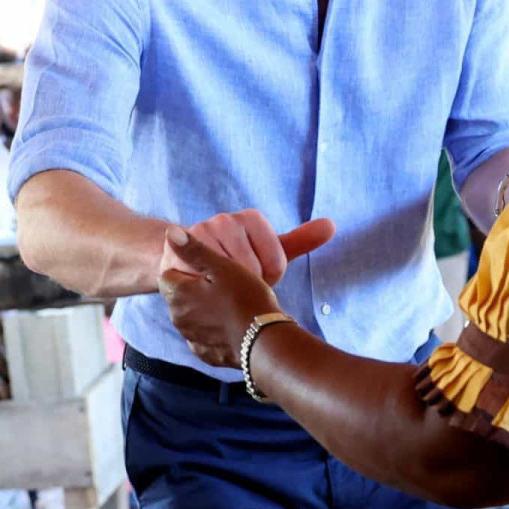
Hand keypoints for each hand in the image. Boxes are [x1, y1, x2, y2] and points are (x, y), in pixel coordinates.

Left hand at [158, 227, 285, 367]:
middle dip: (196, 291)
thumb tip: (170, 231)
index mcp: (178, 293)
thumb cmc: (246, 298)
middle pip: (181, 297)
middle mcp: (178, 317)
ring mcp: (192, 338)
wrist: (265, 341)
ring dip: (205, 311)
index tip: (208, 270)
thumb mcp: (222, 267)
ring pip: (192, 317)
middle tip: (224, 286)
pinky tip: (235, 325)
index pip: (169, 275)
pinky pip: (206, 339)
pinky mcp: (206, 354)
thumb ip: (195, 250)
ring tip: (232, 305)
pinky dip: (216, 332)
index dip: (188, 269)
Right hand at [165, 209, 334, 285]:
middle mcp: (225, 220)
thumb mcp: (268, 250)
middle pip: (251, 270)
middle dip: (248, 285)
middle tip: (237, 284)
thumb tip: (332, 225)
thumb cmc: (236, 258)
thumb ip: (300, 240)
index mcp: (251, 218)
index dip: (270, 278)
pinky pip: (202, 280)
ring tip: (220, 284)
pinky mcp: (176, 252)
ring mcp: (199, 234)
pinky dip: (206, 290)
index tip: (260, 276)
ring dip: (227, 290)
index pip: (276, 261)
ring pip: (227, 277)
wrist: (189, 260)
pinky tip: (204, 288)